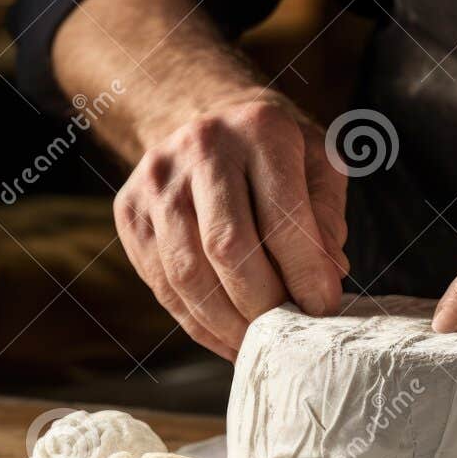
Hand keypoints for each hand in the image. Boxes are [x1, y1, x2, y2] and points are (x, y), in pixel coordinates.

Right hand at [113, 94, 348, 359]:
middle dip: (263, 304)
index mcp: (259, 129)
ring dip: (227, 323)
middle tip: (289, 333)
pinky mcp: (129, 212)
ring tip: (259, 344)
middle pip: (228, 248)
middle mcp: (201, 148)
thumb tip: (325, 277)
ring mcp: (156, 181)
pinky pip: (162, 284)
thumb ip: (326, 218)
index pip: (282, 217)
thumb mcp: (318, 162)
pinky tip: (227, 336)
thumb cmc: (273, 148)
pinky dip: (197, 322)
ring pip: (188, 274)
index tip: (323, 307)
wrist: (201, 113)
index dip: (304, 272)